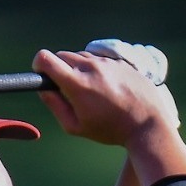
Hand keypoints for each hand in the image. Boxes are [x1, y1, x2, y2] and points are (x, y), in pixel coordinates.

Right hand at [31, 48, 179, 145]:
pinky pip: (100, 59)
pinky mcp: (120, 62)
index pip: (46, 58)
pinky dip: (96, 69)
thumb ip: (55, 106)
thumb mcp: (76, 126)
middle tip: (66, 88)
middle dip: (58, 69)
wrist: (146, 124)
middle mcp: (91, 67)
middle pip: (62, 55)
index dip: (39, 65)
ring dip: (78, 68)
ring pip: (81, 56)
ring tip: (89, 90)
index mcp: (77, 83)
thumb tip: (43, 90)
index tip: (42, 74)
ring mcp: (107, 62)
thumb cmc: (110, 129)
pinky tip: (106, 87)